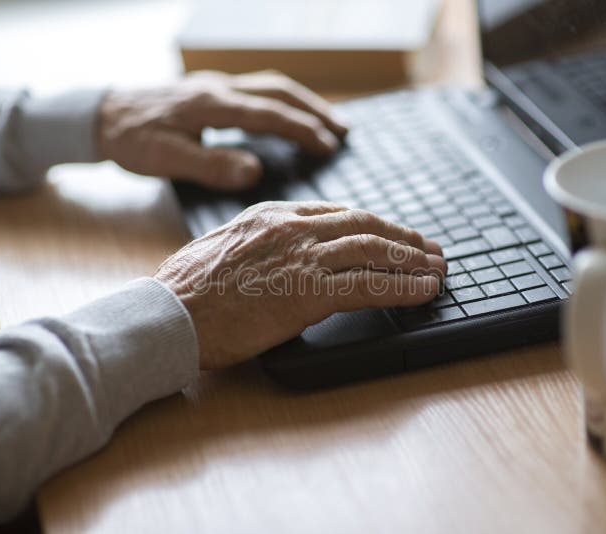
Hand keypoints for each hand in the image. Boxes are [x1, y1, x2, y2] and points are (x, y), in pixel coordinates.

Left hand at [97, 70, 347, 190]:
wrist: (100, 114)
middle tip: (343, 131)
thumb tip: (254, 171)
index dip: (302, 129)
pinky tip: (288, 116)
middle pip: (278, 90)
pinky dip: (282, 101)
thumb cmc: (130, 139)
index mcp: (211, 104)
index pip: (268, 113)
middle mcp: (218, 88)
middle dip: (314, 110)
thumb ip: (210, 165)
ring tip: (328, 122)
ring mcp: (215, 86)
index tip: (329, 146)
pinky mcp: (210, 91)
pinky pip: (257, 89)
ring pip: (270, 86)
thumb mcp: (164, 159)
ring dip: (303, 102)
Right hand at [155, 201, 445, 368]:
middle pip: (365, 224)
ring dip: (412, 258)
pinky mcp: (309, 291)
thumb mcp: (224, 248)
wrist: (170, 314)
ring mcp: (303, 256)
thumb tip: (279, 256)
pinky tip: (422, 289)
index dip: (373, 224)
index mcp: (272, 214)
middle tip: (428, 247)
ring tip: (436, 267)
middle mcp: (293, 227)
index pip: (337, 212)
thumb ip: (259, 244)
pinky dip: (403, 285)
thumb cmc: (186, 290)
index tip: (391, 233)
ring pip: (374, 249)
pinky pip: (369, 284)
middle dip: (403, 235)